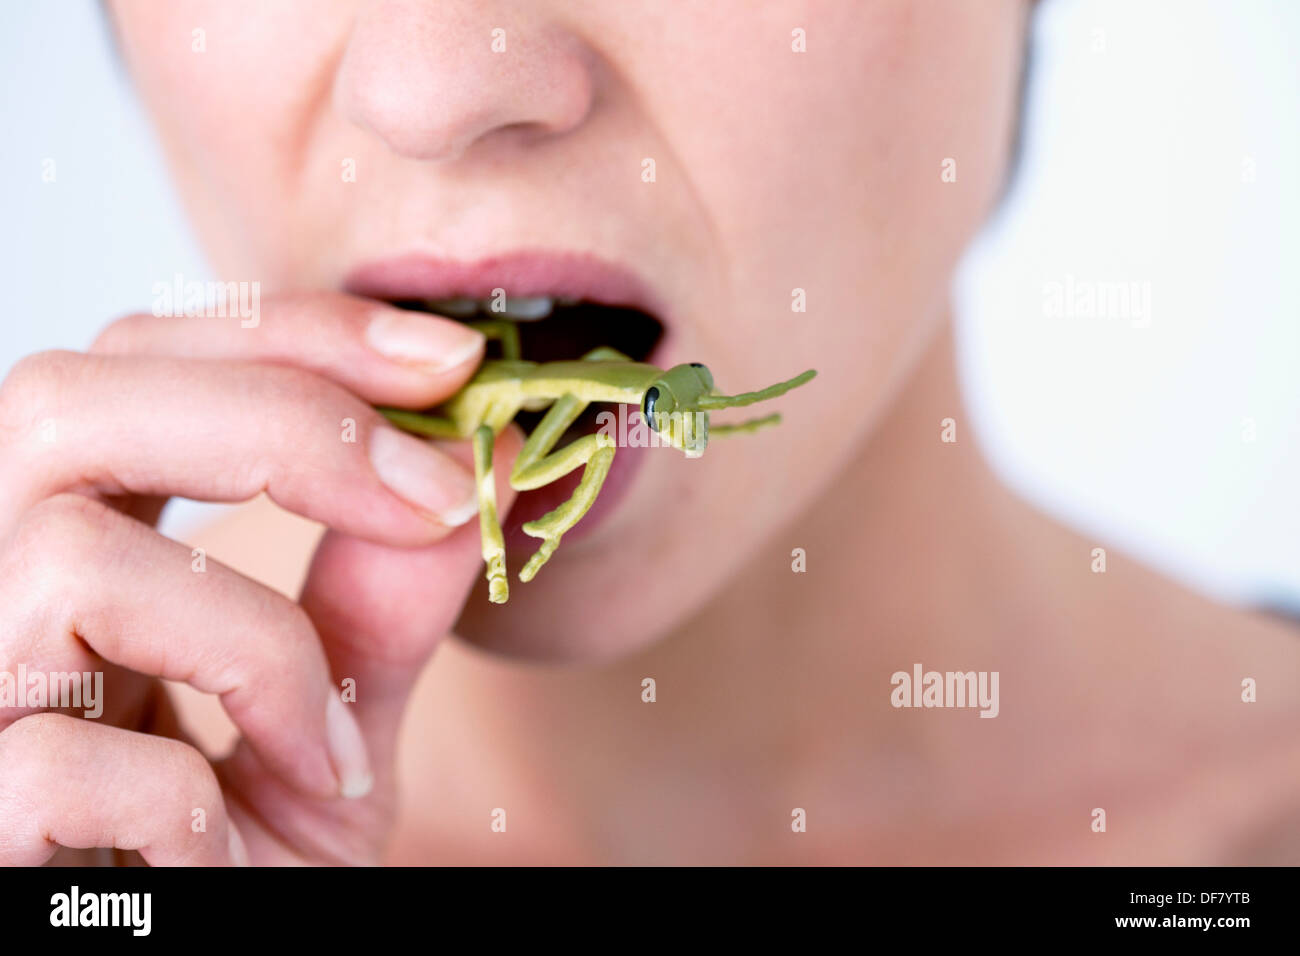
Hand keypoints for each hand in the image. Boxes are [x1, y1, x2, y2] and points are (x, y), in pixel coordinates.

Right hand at [0, 294, 519, 864]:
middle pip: (63, 401)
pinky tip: (224, 846)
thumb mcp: (332, 714)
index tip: (453, 359)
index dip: (296, 334)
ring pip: (68, 559)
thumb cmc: (242, 848)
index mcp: (72, 538)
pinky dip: (185, 798)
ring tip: (328, 743)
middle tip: (441, 492)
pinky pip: (52, 762)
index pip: (141, 363)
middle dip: (286, 420)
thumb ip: (384, 600)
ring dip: (258, 645)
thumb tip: (483, 461)